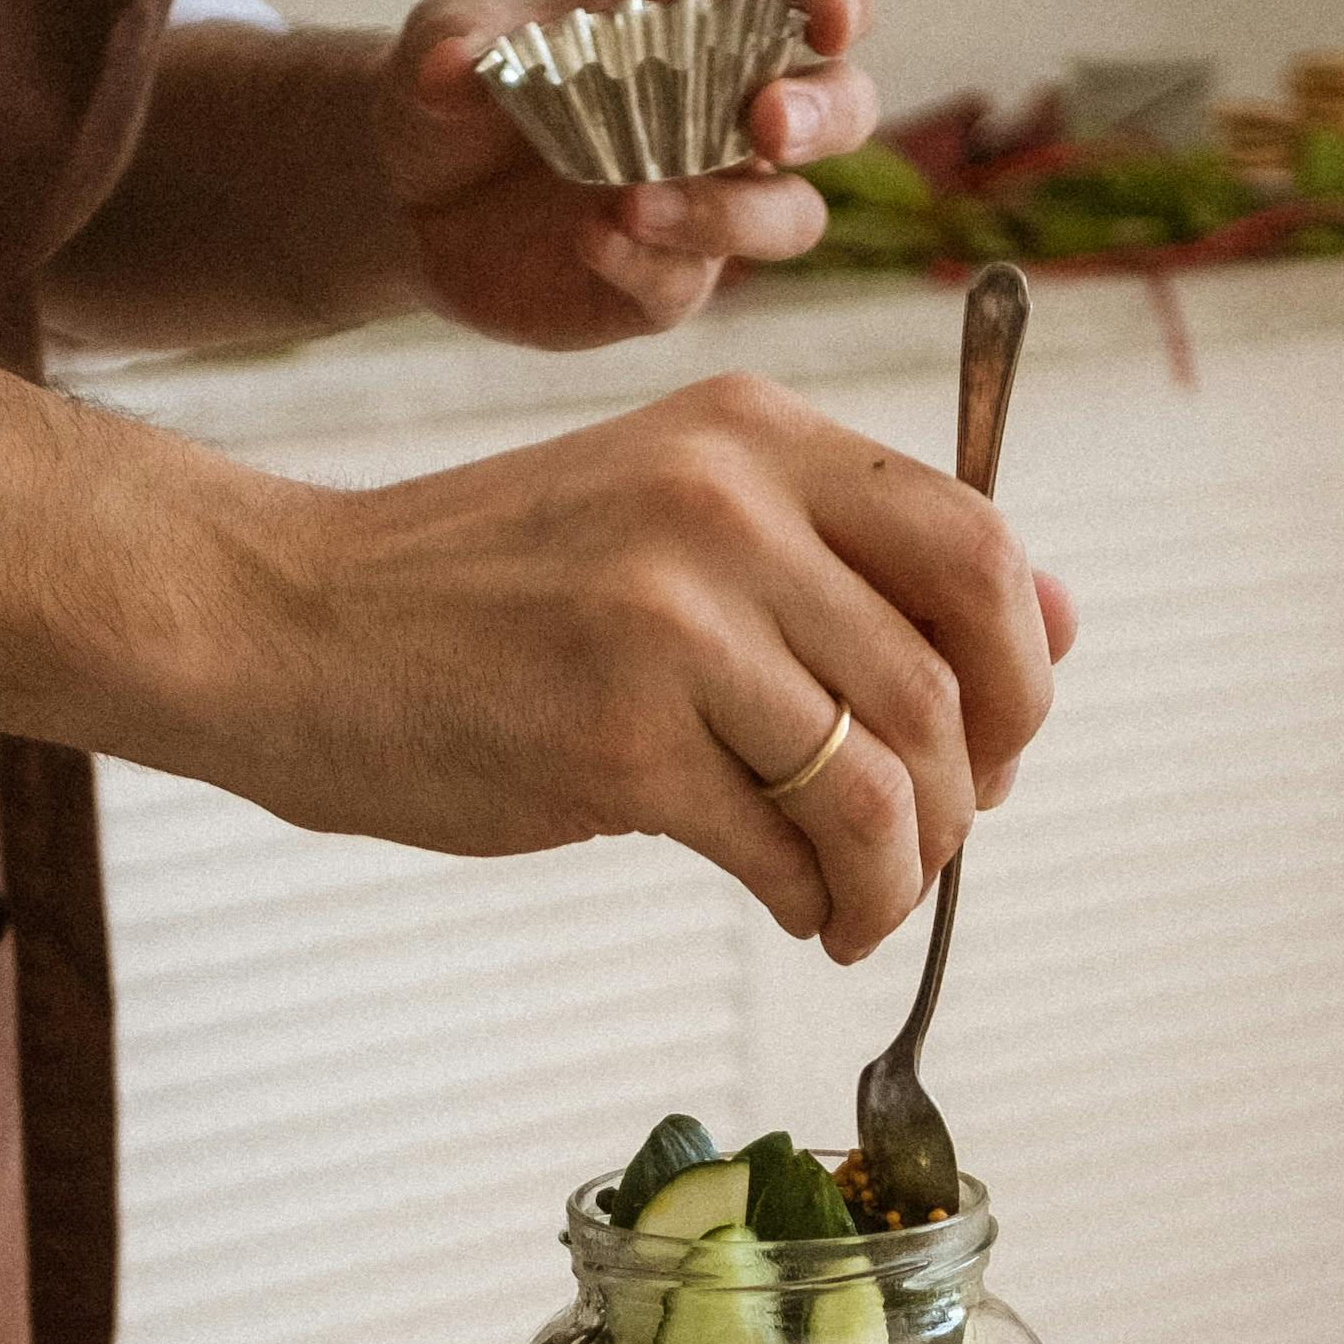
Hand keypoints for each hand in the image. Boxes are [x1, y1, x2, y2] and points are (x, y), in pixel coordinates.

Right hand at [211, 371, 1078, 960]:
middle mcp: (727, 506)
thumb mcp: (676, 511)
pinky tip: (791, 909)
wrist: (287, 625)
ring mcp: (671, 621)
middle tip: (926, 852)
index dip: (1021, 672)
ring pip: (881, 786)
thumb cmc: (484, 592)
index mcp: (755, 434)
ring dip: (897, 878)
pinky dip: (815, 904)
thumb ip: (850, 556)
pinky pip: (786, 853)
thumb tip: (1056, 623)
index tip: (994, 746)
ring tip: (857, 908)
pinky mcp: (617, 740)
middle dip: (966, 802)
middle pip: (947, 686)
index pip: (981, 546)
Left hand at [375, 0, 882, 348]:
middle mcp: (724, 116)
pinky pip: (688, 284)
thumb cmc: (452, 94)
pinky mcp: (664, 284)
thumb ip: (451, 41)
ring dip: (732, 213)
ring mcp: (706, 207)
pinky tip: (588, 241)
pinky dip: (646, 263)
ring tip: (634, 202)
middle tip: (769, 126)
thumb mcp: (437, 47)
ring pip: (789, 216)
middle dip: (823, 117)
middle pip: (840, 110)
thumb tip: (455, 61)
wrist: (411, 199)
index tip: (834, 17)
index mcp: (695, 25)